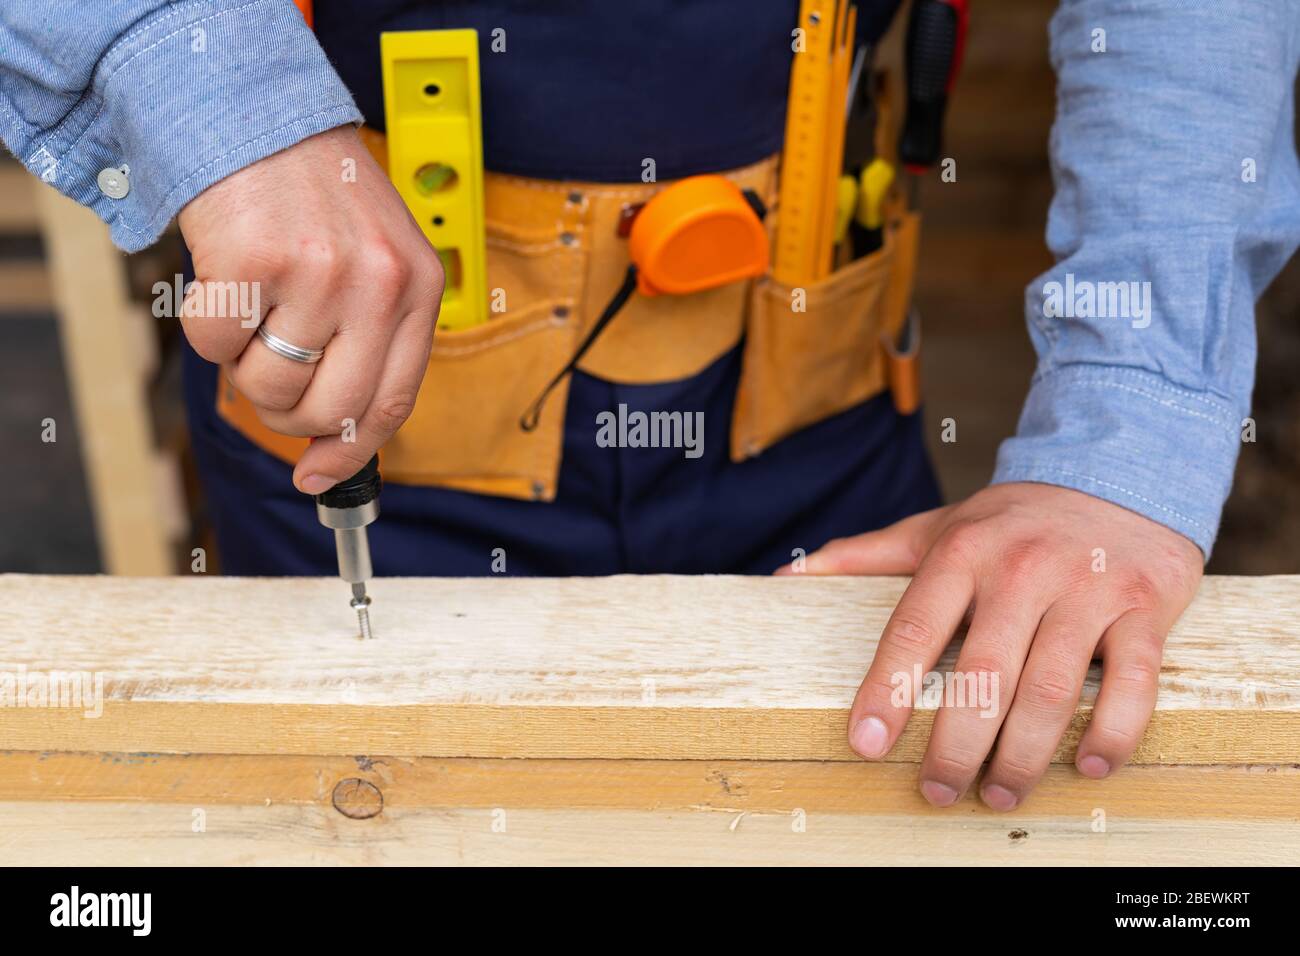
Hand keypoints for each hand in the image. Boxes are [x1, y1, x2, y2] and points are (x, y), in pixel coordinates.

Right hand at [177, 125, 442, 492]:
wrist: (259, 117)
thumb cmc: (317, 201)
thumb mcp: (378, 263)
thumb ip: (372, 341)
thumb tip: (335, 441)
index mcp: (418, 291)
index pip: (392, 402)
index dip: (350, 451)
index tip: (319, 479)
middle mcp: (378, 283)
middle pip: (327, 409)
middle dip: (287, 414)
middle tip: (270, 377)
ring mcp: (319, 271)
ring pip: (267, 385)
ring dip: (244, 366)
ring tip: (253, 309)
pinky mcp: (254, 258)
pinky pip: (215, 346)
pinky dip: (206, 329)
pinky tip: (223, 283)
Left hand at [779, 482, 1202, 809]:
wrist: (1119, 474)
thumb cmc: (1012, 521)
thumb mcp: (935, 529)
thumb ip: (863, 556)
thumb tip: (786, 577)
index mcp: (963, 552)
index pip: (915, 629)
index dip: (888, 691)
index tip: (865, 744)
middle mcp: (1023, 570)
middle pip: (984, 675)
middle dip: (956, 746)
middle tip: (936, 790)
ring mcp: (1088, 589)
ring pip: (1053, 689)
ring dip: (1023, 755)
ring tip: (998, 794)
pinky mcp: (1144, 608)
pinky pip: (1134, 683)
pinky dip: (1113, 732)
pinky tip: (1088, 766)